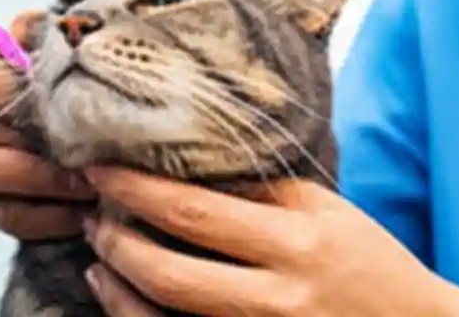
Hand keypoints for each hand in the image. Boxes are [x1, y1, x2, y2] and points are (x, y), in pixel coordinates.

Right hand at [0, 11, 95, 239]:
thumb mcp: (49, 39)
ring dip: (35, 180)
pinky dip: (45, 216)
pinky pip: (4, 215)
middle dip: (30, 138)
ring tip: (86, 180)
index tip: (57, 96)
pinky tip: (82, 210)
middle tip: (83, 146)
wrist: (64, 109)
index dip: (13, 88)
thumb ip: (39, 33)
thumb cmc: (53, 69)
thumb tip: (29, 34)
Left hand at [81, 168, 458, 316]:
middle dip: (116, 227)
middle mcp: (284, 289)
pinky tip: (115, 290)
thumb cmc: (371, 265)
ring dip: (118, 272)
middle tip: (87, 201)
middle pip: (173, 259)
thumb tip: (188, 156)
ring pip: (167, 306)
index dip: (138, 186)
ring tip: (95, 244)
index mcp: (303, 237)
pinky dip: (134, 313)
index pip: (200, 208)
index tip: (100, 163)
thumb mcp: (329, 213)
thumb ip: (267, 190)